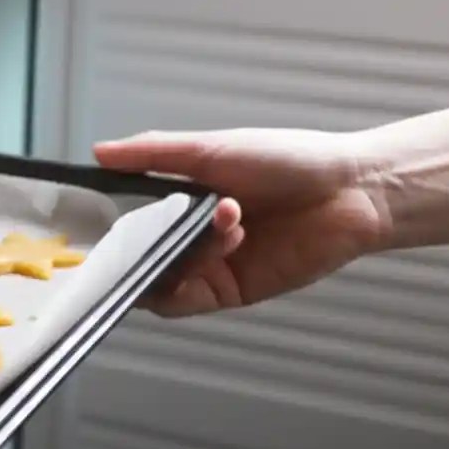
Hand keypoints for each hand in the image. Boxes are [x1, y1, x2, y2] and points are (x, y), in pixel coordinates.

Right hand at [94, 128, 388, 316]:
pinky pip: (187, 300)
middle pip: (138, 261)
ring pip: (159, 282)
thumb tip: (100, 151)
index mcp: (182, 202)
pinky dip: (189, 279)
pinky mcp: (230, 292)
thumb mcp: (211, 148)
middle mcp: (190, 239)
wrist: (352, 189)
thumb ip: (153, 154)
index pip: (129, 225)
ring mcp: (209, 268)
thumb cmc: (290, 160)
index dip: (109, 230)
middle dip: (137, 250)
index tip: (96, 224)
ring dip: (180, 255)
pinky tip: (224, 244)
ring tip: (224, 222)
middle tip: (146, 235)